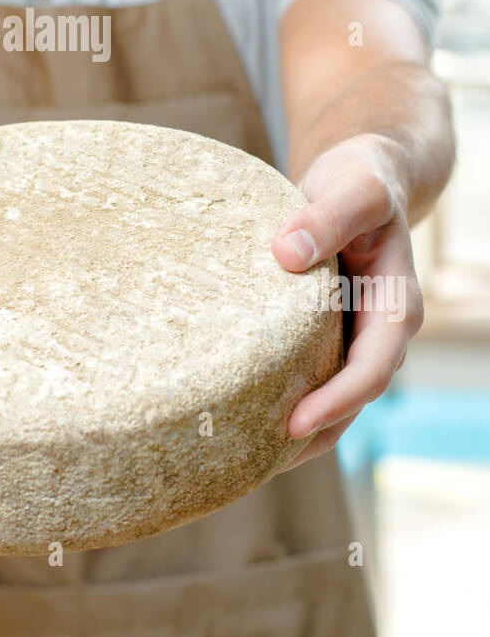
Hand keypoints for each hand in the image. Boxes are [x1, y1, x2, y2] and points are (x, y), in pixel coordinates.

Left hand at [270, 133, 421, 470]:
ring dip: (299, 431)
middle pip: (351, 400)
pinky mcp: (326, 333)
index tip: (294, 423)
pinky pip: (311, 376)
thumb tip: (286, 255)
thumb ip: (326, 217)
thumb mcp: (352, 188)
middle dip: (313, 434)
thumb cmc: (361, 179)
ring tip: (244, 459)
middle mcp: (379, 332)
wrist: (361, 176)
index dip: (337, 401)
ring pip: (333, 399)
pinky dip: (284, 398)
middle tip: (256, 460)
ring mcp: (353, 336)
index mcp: (395, 306)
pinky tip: (242, 417)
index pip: (371, 370)